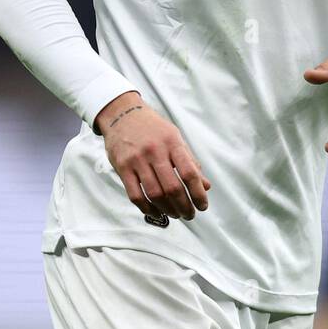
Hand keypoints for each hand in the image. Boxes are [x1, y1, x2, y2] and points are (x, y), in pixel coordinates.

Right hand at [95, 92, 211, 220]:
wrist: (122, 114)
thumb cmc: (153, 128)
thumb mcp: (175, 138)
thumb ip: (190, 161)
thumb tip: (205, 186)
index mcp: (173, 142)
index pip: (189, 172)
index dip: (198, 193)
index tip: (203, 206)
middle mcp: (155, 151)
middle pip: (172, 187)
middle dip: (184, 206)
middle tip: (190, 215)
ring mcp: (137, 160)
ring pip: (155, 193)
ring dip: (168, 209)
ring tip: (176, 214)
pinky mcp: (122, 168)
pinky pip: (135, 195)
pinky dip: (147, 208)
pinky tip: (156, 211)